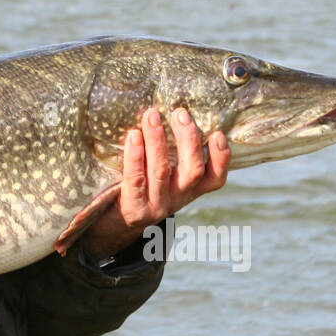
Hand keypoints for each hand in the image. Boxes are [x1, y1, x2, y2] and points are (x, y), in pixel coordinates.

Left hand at [79, 107, 230, 260]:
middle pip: (192, 170)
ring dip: (158, 140)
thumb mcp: (165, 177)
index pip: (215, 179)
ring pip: (162, 170)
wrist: (114, 225)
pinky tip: (133, 136)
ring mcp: (156, 205)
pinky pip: (136, 179)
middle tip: (180, 113)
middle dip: (188, 139)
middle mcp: (178, 199)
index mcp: (190, 190)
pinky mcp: (134, 208)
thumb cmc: (142, 187)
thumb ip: (173, 154)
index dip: (221, 158)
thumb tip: (174, 110)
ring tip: (151, 116)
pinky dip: (135, 156)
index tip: (218, 133)